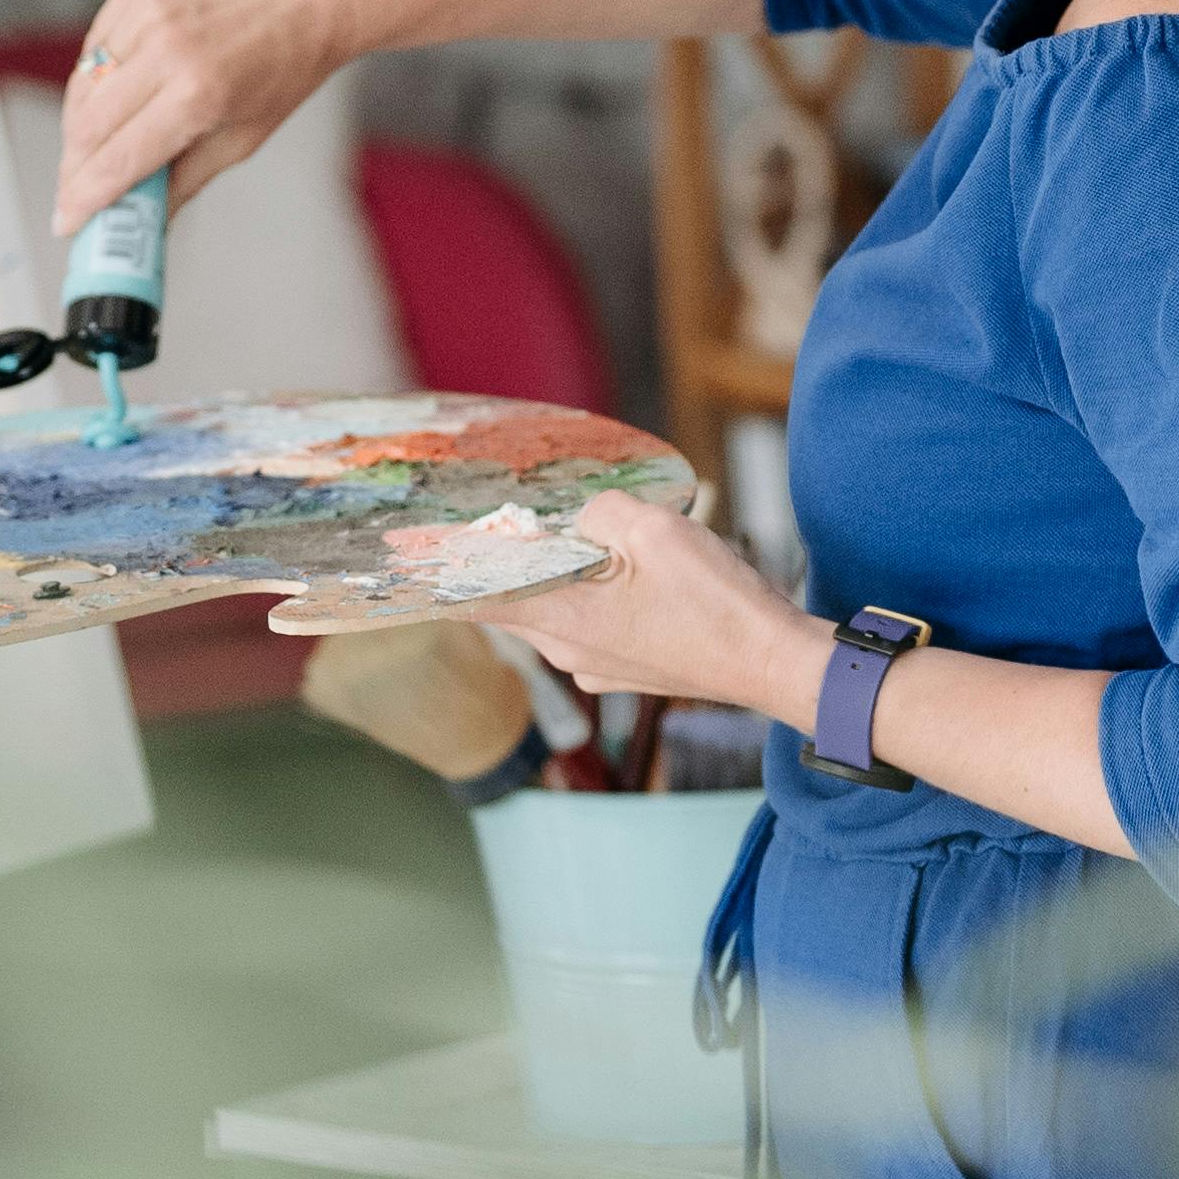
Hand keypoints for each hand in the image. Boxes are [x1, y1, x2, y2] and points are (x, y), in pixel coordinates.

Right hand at [53, 0, 356, 233]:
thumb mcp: (240, 140)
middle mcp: (168, 47)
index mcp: (198, 94)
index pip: (119, 158)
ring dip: (80, 124)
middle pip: (88, 124)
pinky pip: (96, 44)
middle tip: (74, 190)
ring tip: (90, 149)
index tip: (67, 222)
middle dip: (73, 166)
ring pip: (84, 84)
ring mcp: (150, 10)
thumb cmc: (282, 72)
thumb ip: (181, 182)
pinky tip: (110, 97)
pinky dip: (94, 77)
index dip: (86, 197)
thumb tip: (138, 222)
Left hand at [458, 491, 819, 716]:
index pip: (469, 597)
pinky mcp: (623, 667)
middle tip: (499, 517)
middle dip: (500, 560)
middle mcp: (564, 650)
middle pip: (508, 599)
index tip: (406, 550)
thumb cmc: (717, 604)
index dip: (436, 570)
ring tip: (562, 533)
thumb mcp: (654, 531)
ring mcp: (593, 665)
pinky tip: (610, 566)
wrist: (772, 663)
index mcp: (558, 618)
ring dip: (547, 574)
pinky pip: (582, 624)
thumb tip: (579, 513)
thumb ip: (599, 512)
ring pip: (547, 610)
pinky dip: (582, 593)